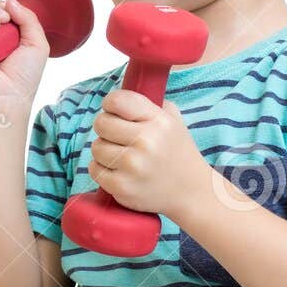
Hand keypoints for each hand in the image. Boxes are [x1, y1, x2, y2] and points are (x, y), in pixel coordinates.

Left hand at [85, 89, 210, 217]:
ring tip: (122, 156)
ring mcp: (133, 166)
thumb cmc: (177, 153)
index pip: (117, 100)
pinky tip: (120, 171)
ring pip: (96, 147)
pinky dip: (103, 170)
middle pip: (101, 123)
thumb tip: (121, 93)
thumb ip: (149, 103)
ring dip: (104, 151)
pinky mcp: (123, 187)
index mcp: (158, 121)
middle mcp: (146, 142)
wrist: (192, 193)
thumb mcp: (173, 121)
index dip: (110, 104)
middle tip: (118, 136)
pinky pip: (95, 169)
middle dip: (106, 128)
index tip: (114, 111)